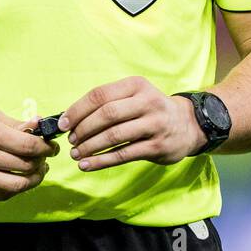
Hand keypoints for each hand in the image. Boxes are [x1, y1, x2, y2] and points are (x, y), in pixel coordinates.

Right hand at [0, 109, 59, 200]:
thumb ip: (16, 124)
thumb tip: (40, 126)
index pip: (27, 146)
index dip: (45, 148)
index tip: (51, 147)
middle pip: (25, 167)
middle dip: (41, 162)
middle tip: (44, 158)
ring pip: (16, 187)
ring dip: (33, 180)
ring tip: (37, 172)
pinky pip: (1, 196)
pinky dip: (14, 189)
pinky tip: (17, 179)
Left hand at [59, 77, 206, 171]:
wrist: (188, 125)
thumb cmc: (150, 109)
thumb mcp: (134, 95)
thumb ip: (108, 102)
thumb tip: (70, 118)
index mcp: (136, 85)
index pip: (100, 95)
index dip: (77, 110)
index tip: (63, 123)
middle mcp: (147, 102)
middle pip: (106, 115)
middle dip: (83, 129)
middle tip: (71, 141)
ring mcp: (154, 124)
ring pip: (114, 136)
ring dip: (90, 147)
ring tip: (76, 154)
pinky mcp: (157, 146)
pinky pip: (123, 154)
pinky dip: (102, 161)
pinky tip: (88, 165)